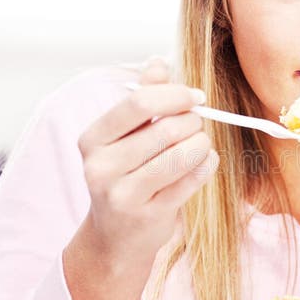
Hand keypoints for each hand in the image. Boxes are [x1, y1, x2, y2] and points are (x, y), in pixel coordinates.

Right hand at [76, 57, 217, 276]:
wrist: (116, 237)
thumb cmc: (126, 176)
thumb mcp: (125, 137)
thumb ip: (142, 99)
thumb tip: (157, 62)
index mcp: (93, 138)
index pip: (139, 103)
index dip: (175, 95)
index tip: (196, 96)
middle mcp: (101, 166)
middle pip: (165, 129)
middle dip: (192, 121)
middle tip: (199, 123)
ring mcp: (123, 195)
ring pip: (182, 154)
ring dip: (202, 143)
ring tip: (201, 144)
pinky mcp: (148, 216)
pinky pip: (191, 180)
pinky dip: (206, 165)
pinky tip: (204, 162)